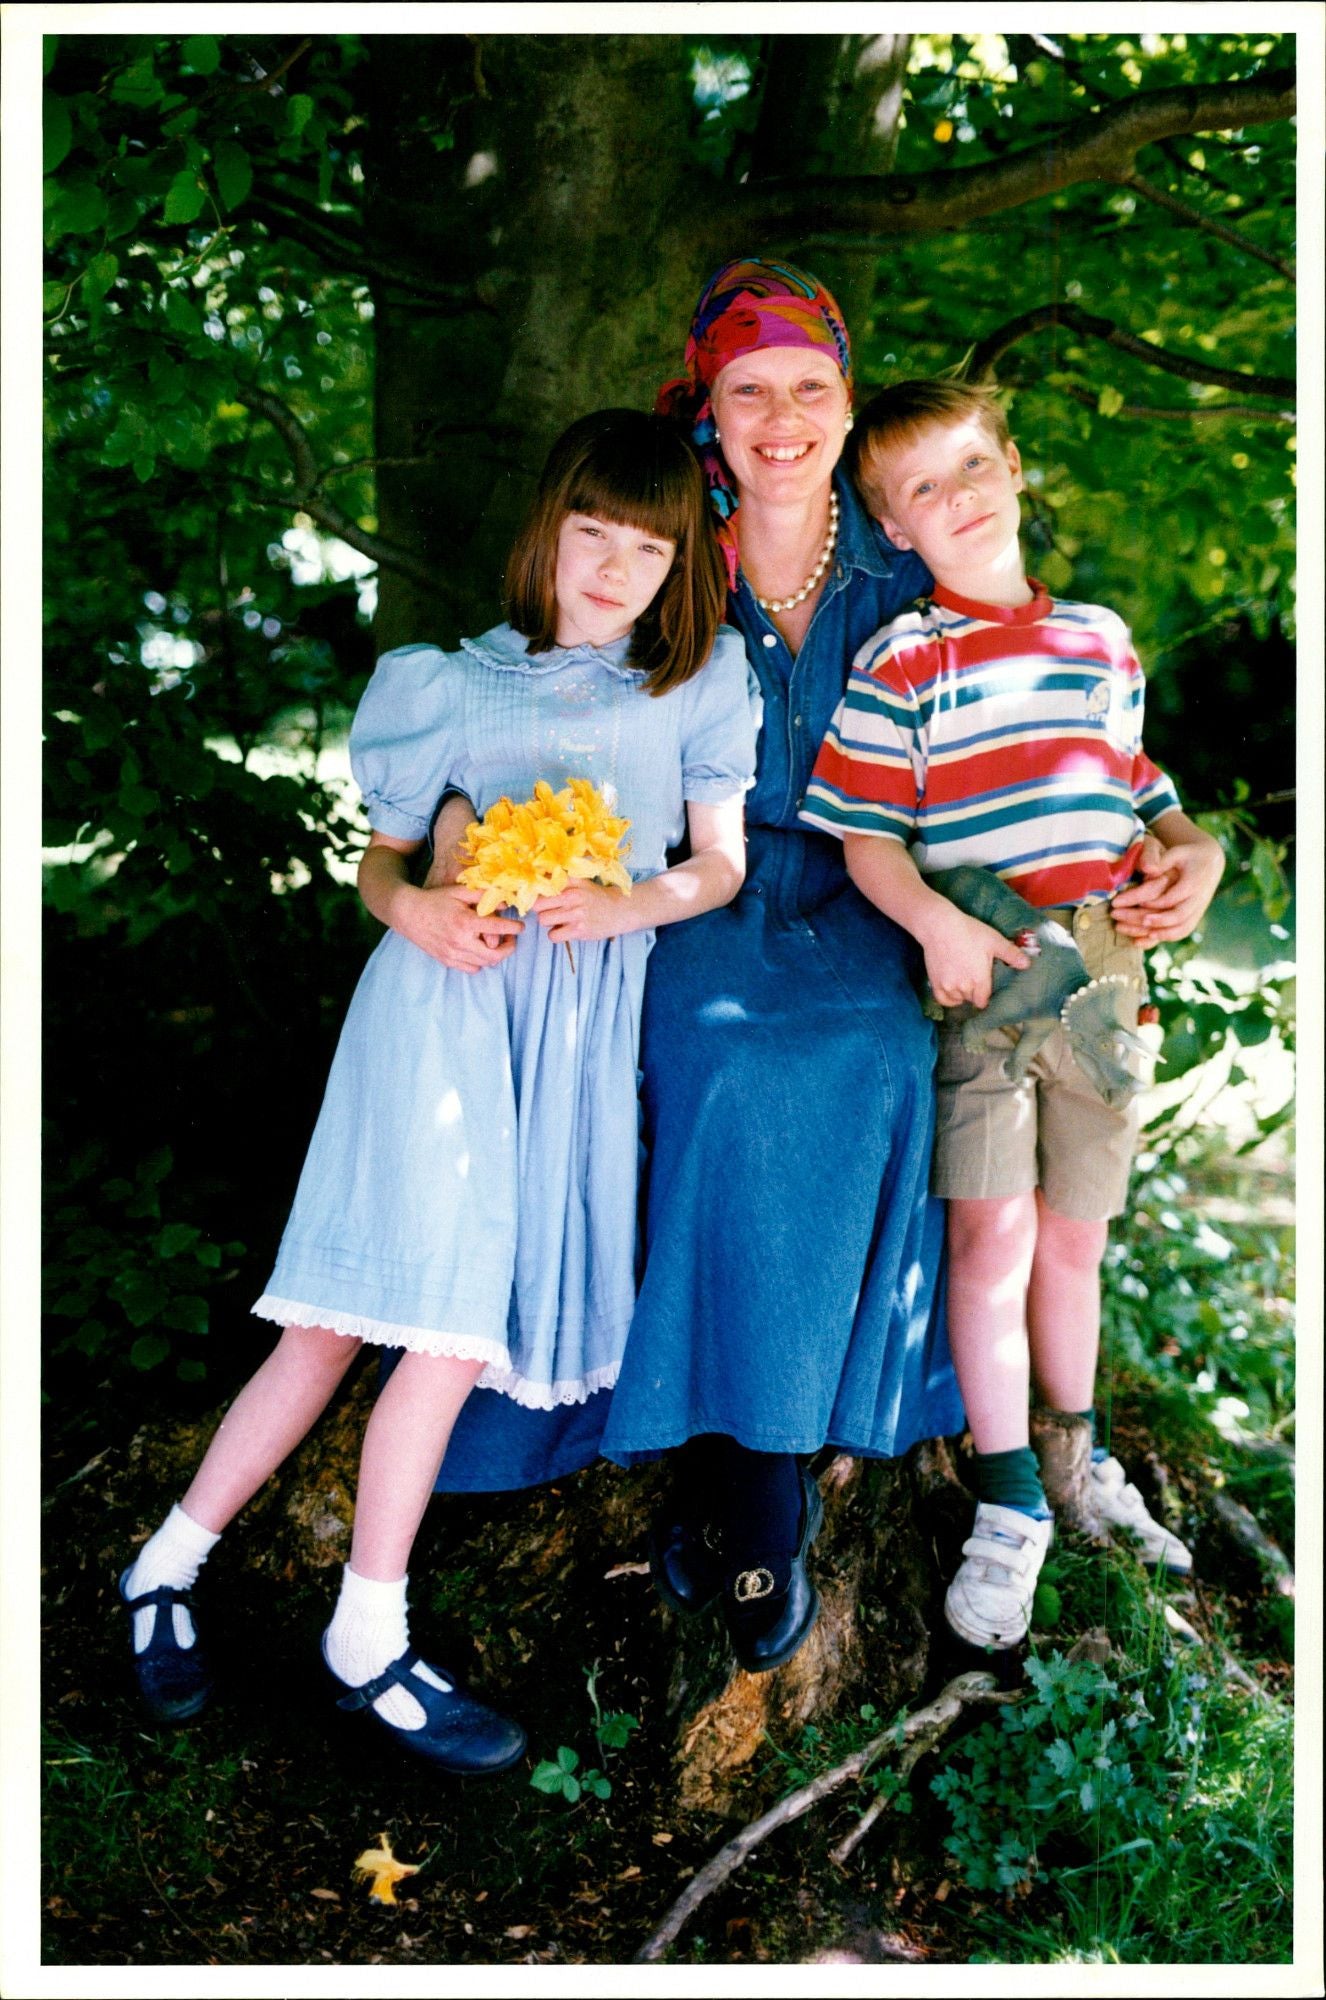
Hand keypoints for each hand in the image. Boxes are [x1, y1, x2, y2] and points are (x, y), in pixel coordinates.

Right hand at [396, 882, 522, 971]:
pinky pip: (471, 969)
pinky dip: (479, 962)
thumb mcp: (459, 892)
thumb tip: (505, 903)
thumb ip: (483, 896)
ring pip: (484, 963)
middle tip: (511, 939)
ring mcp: (453, 954)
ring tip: (496, 943)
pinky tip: (479, 950)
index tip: (520, 927)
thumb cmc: (435, 900)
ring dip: (494, 954)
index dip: (514, 928)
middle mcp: (460, 941)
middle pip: (495, 955)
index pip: (498, 929)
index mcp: (465, 922)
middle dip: (508, 947)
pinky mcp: (447, 961)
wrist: (408, 913)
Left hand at [533, 880, 634, 945]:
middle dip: (541, 910)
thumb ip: (560, 879)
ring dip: (549, 922)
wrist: (619, 911)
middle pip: (537, 905)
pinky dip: (556, 935)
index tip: (541, 899)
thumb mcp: (580, 882)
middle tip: (551, 910)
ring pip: (543, 920)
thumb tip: (536, 877)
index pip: (540, 887)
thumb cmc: (595, 897)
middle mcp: (572, 896)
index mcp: (570, 882)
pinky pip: (553, 936)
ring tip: (560, 920)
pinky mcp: (579, 930)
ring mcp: (575, 914)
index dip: (536, 895)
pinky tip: (565, 930)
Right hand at [921, 905, 1029, 1009]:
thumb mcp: (994, 940)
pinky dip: (949, 998)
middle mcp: (964, 987)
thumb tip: (1028, 965)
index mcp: (980, 980)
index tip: (986, 988)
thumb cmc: (969, 932)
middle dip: (975, 993)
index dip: (986, 996)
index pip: (984, 1001)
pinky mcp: (935, 982)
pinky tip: (953, 991)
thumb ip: (1011, 954)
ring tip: (965, 982)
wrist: (940, 926)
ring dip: (963, 994)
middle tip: (976, 980)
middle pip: (971, 1000)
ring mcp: (948, 986)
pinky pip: (943, 1000)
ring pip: (958, 999)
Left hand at [1111, 835, 1223, 944]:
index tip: (1138, 902)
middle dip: (1155, 920)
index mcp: (1194, 881)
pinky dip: (1161, 938)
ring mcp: (1197, 910)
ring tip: (1132, 936)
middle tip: (1128, 921)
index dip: (1157, 902)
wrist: (1209, 862)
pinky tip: (1139, 942)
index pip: (1175, 896)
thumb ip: (1160, 858)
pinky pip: (1181, 932)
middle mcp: (1198, 899)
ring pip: (1181, 928)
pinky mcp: (1193, 917)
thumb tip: (1147, 869)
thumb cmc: (1187, 855)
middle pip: (1178, 915)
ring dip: (1158, 934)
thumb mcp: (1175, 852)